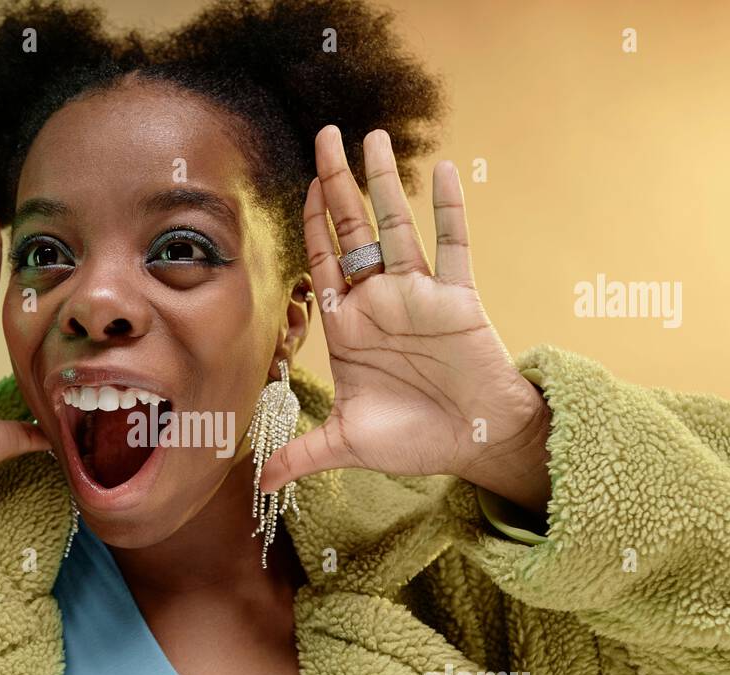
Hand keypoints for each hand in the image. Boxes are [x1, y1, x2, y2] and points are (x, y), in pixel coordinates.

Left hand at [259, 126, 552, 515]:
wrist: (473, 443)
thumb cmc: (413, 440)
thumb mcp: (347, 444)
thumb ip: (301, 454)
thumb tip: (256, 484)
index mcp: (350, 326)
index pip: (322, 263)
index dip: (311, 224)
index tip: (303, 184)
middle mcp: (380, 301)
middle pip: (353, 232)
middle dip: (338, 184)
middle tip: (324, 136)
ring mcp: (419, 295)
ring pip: (397, 228)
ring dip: (384, 184)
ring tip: (372, 137)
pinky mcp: (457, 299)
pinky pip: (453, 246)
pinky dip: (447, 210)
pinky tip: (440, 170)